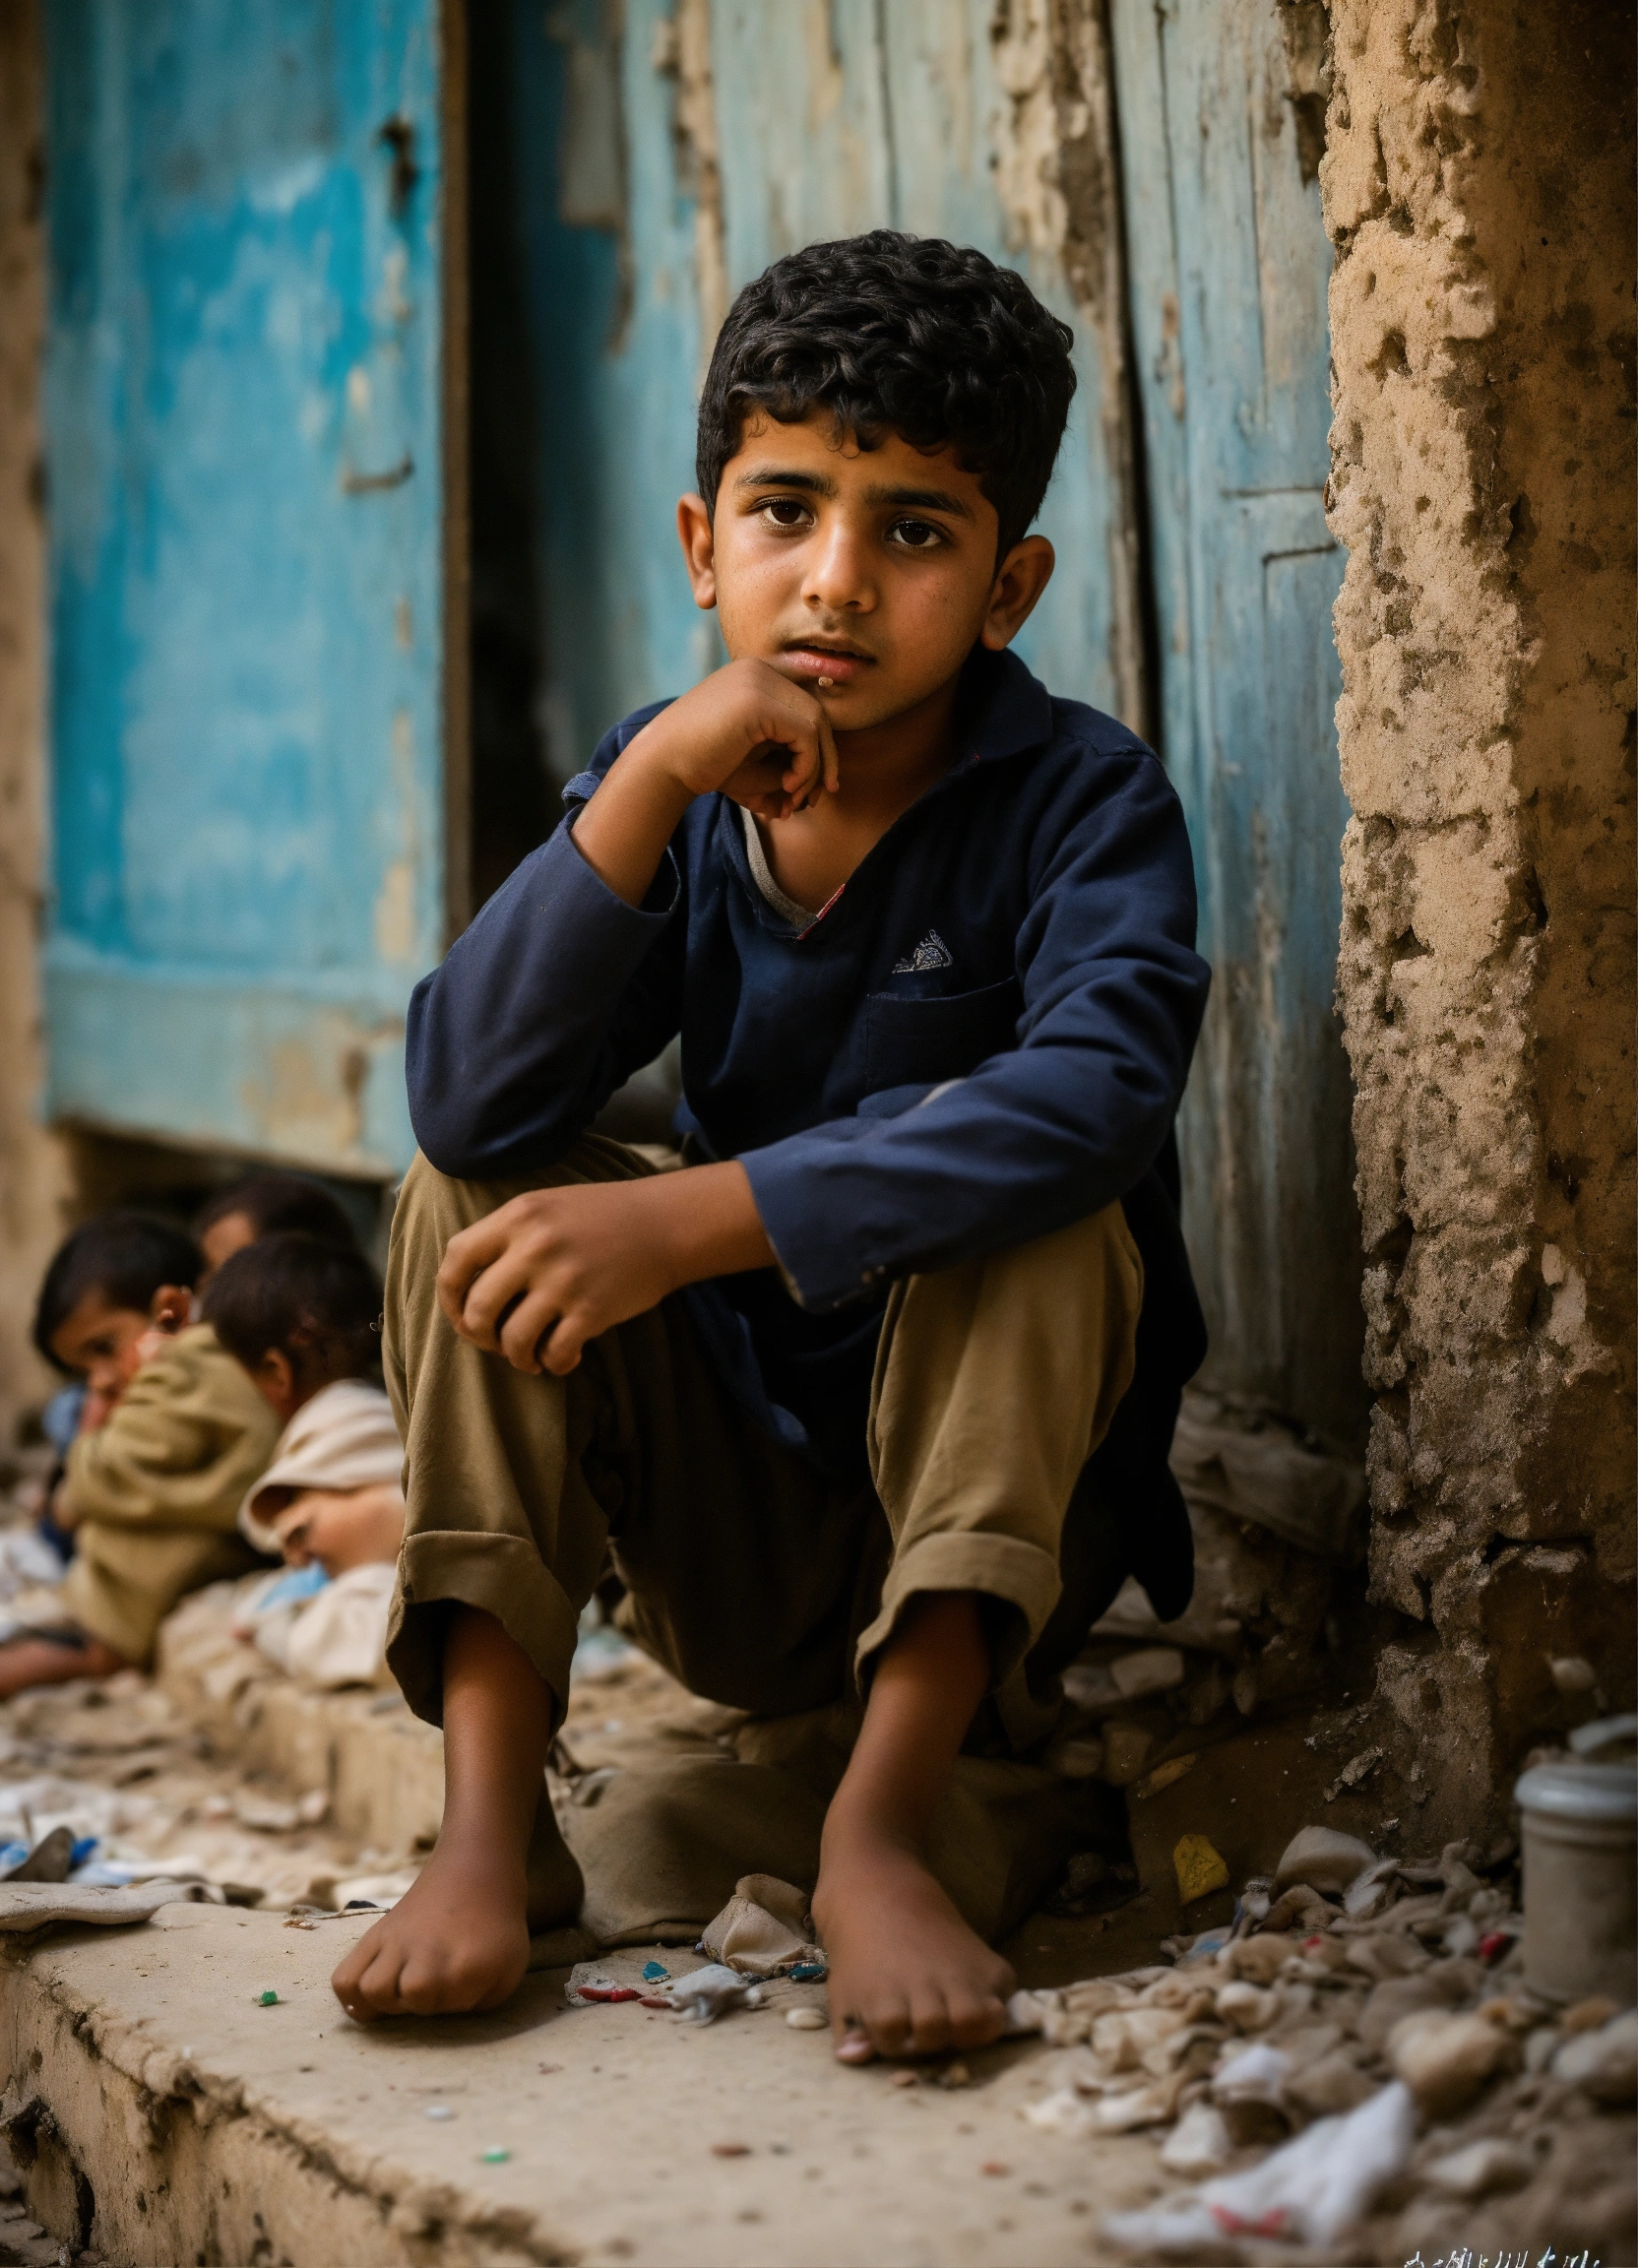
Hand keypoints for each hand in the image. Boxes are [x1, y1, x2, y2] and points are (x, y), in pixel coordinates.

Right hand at [331, 1848, 531, 2017]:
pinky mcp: (376, 1935)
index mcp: (467, 1961)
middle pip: (410, 1997)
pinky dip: (351, 1996)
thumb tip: (437, 2013)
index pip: (446, 2007)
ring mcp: (398, 1940)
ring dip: (384, 2002)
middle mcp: (428, 1949)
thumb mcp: (509, 1968)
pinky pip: (344, 1977)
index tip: (464, 1984)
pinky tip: (370, 1997)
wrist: (474, 1874)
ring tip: (399, 1993)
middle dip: (419, 2006)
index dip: (454, 2004)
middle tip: (430, 1991)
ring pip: (370, 1988)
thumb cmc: (495, 1929)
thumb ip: (480, 2001)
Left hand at [436, 1161, 772, 1374]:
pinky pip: (555, 1353)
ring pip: (513, 1339)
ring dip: (516, 1358)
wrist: (666, 1224)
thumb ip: (507, 1236)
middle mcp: (534, 1247)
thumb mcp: (546, 1207)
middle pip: (479, 1309)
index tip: (461, 1314)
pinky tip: (564, 1359)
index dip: (449, 1296)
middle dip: (480, 1336)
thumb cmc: (602, 1216)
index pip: (455, 1259)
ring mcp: (563, 1280)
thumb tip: (466, 1286)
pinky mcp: (592, 1309)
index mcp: (517, 1217)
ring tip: (529, 1358)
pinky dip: (554, 1365)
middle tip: (495, 1343)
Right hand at [627, 656, 840, 820]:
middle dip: (825, 756)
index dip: (827, 681)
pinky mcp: (758, 702)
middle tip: (819, 796)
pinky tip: (787, 787)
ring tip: (795, 795)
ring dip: (816, 767)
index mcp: (753, 672)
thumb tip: (825, 781)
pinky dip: (806, 767)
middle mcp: (757, 668)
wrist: (663, 765)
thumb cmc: (704, 764)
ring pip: (817, 722)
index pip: (805, 673)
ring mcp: (758, 681)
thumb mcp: (753, 754)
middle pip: (817, 707)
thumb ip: (787, 753)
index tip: (845, 696)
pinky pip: (806, 734)